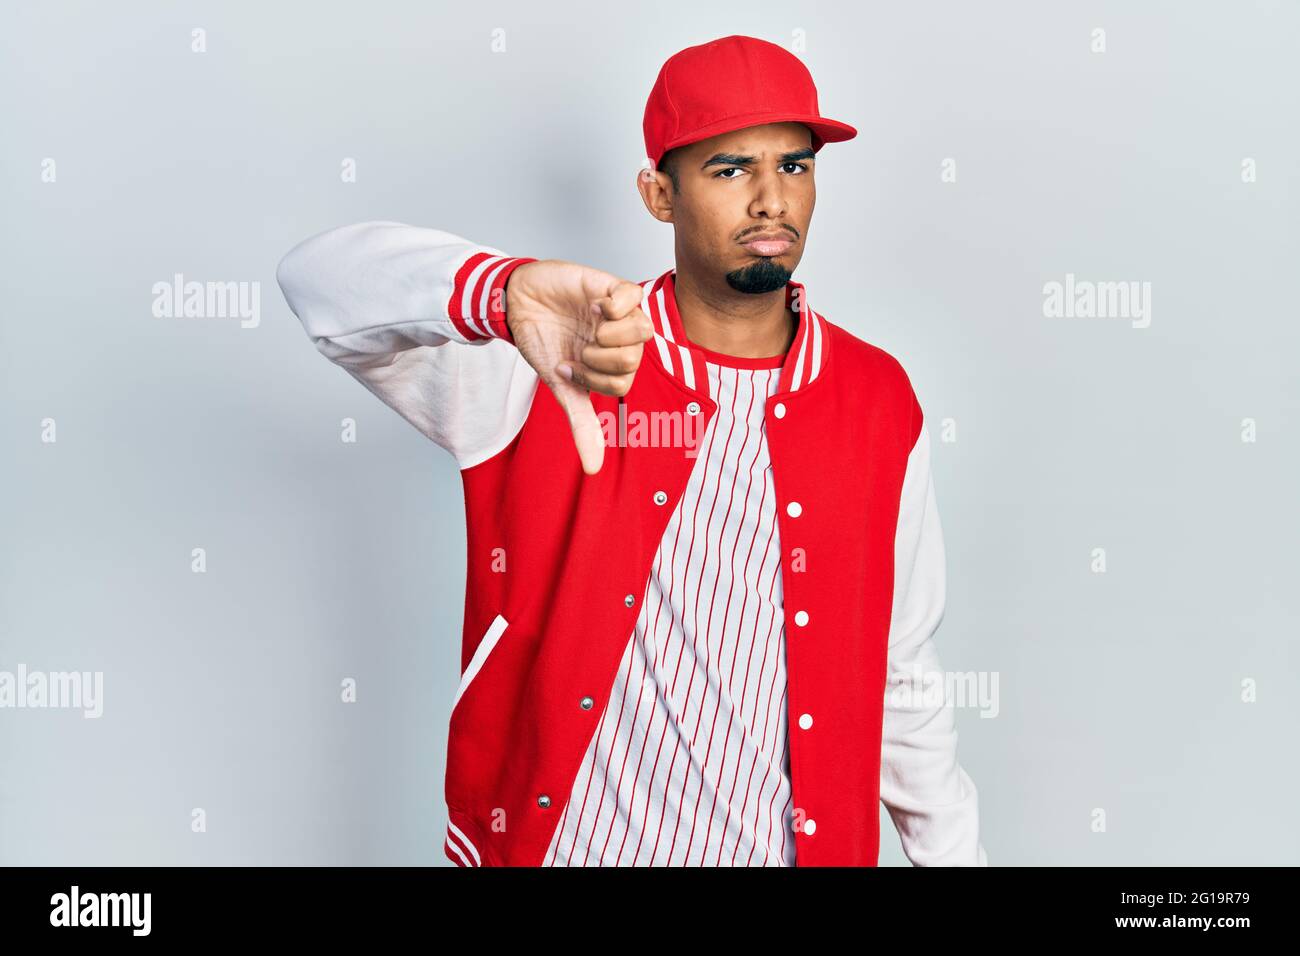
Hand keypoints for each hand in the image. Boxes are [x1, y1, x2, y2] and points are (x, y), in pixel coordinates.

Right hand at [504, 260, 653, 473]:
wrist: (517, 303)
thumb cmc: (542, 342)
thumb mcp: (561, 387)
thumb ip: (582, 424)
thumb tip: (594, 469)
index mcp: (614, 364)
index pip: (624, 383)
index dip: (595, 380)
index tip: (570, 367)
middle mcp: (622, 340)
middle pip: (636, 359)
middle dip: (600, 359)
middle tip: (579, 348)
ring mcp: (621, 313)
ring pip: (643, 329)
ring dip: (609, 334)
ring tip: (588, 325)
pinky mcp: (613, 286)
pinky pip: (635, 296)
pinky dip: (615, 306)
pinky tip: (595, 306)